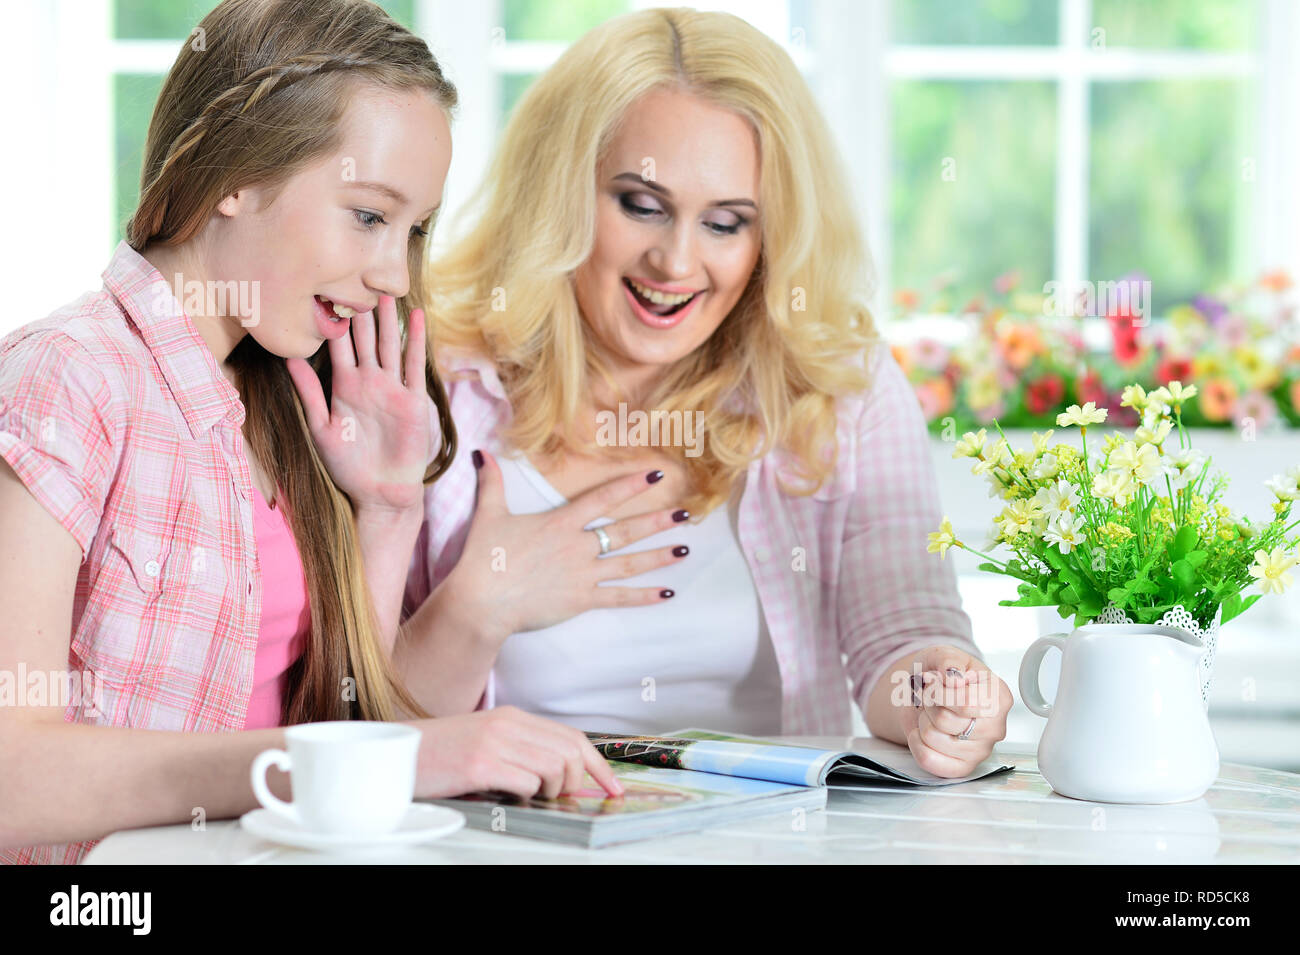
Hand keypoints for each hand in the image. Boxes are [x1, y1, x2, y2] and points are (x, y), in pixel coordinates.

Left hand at [286, 295, 431, 515]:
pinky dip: (415, 340)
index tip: (326, 287)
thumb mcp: (321, 426)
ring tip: (387, 290)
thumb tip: (288, 358)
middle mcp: (369, 381)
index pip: (338, 345)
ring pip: (389, 344)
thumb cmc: (348, 465)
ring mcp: (392, 388)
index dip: (334, 319)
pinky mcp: (412, 399)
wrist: (381, 491)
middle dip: (362, 309)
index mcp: (344, 385)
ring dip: (388, 319)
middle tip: (357, 274)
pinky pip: (413, 364)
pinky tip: (416, 318)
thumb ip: (308, 391)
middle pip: (365, 338)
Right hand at [409, 706, 623, 799]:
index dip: (598, 764)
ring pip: (555, 769)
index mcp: (513, 717)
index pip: (572, 736)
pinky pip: (527, 783)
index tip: (612, 786)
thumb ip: (521, 749)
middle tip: (560, 796)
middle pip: (571, 753)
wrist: (395, 756)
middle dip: (577, 782)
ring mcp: (495, 743)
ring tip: (527, 794)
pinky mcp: (481, 764)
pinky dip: (526, 795)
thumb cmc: (440, 756)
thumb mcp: (486, 741)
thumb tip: (561, 775)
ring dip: (550, 790)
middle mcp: (508, 724)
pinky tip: (505, 793)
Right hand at [440, 448, 690, 642]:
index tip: (657, 475)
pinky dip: (645, 596)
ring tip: (685, 549)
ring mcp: (583, 574)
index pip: (603, 498)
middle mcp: (578, 545)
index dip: (631, 485)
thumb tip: (482, 454)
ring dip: (659, 556)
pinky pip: (619, 597)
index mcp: (561, 523)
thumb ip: (492, 483)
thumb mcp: (489, 515)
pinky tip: (667, 593)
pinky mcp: (582, 600)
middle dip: (657, 521)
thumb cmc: (483, 559)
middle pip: (626, 530)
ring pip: (629, 563)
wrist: (482, 601)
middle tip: (686, 514)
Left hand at [898, 645, 1010, 777]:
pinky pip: (928, 760)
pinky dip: (916, 742)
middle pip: (944, 721)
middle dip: (928, 703)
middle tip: (931, 696)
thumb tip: (954, 679)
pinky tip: (922, 730)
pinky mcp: (962, 767)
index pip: (963, 703)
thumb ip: (949, 660)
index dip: (939, 692)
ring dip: (922, 720)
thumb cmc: (942, 674)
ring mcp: (980, 751)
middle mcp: (995, 728)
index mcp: (999, 697)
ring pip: (932, 738)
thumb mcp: (943, 654)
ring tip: (930, 712)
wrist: (929, 692)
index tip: (933, 682)